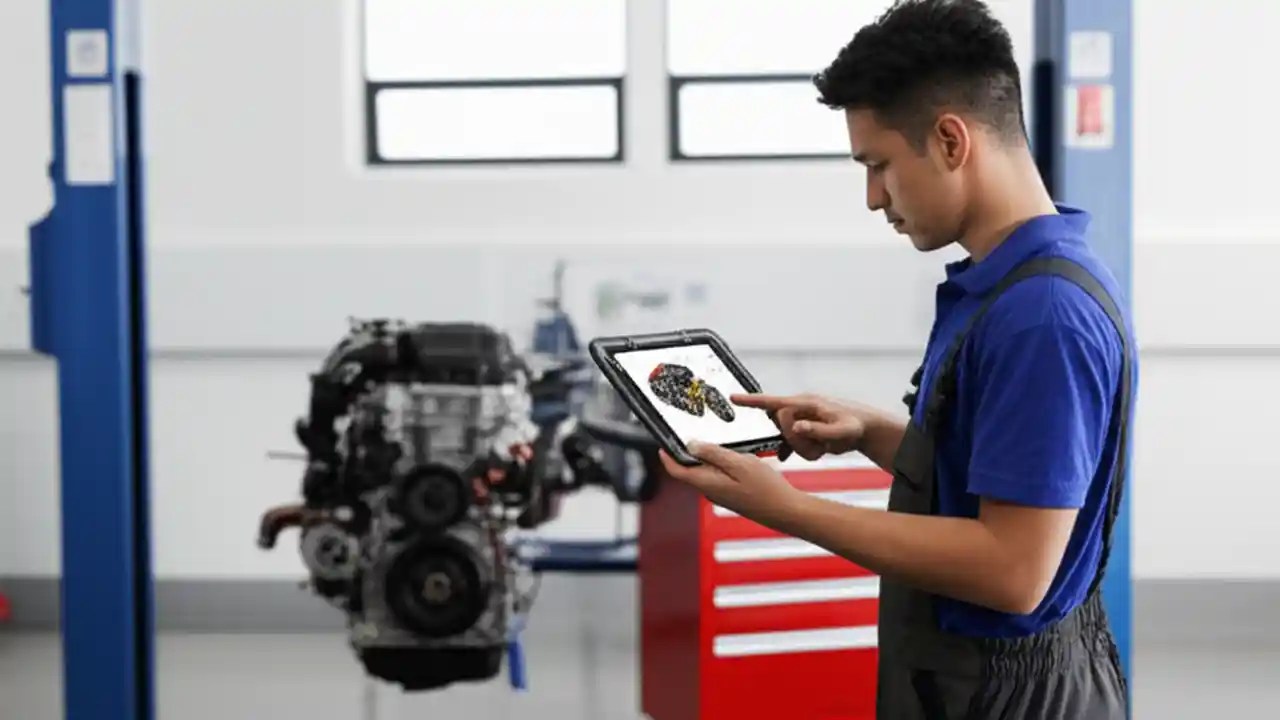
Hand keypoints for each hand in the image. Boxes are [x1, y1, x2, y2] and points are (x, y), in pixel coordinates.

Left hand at [659, 442, 802, 530]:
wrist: (785, 511)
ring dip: (705, 457)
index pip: (676, 470)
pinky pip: (718, 476)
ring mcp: (721, 494)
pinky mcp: (731, 494)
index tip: (662, 442)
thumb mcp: (739, 463)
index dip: (666, 456)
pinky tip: (731, 454)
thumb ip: (713, 454)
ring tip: (713, 440)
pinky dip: (718, 464)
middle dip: (687, 452)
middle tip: (689, 433)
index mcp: (707, 483)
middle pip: (690, 470)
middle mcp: (710, 491)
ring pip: (705, 472)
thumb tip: (691, 445)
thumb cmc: (765, 489)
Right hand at [731, 393, 868, 460]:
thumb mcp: (841, 432)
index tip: (733, 398)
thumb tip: (796, 427)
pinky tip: (805, 455)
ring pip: (787, 436)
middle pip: (781, 425)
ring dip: (802, 447)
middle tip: (819, 445)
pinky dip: (795, 450)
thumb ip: (818, 431)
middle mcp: (801, 409)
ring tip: (823, 448)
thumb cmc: (856, 426)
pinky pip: (791, 441)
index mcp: (807, 404)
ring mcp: (803, 419)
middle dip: (796, 441)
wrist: (868, 429)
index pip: (775, 402)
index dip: (752, 401)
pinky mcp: (805, 429)